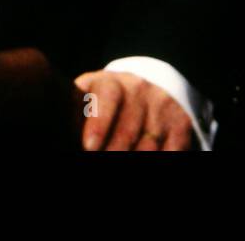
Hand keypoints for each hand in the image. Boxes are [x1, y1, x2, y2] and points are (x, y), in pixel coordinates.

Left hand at [74, 69, 196, 150]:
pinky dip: (159, 158)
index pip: (108, 98)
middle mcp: (139, 90)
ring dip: (134, 158)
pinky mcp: (180, 124)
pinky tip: (141, 159)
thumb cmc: (101, 102)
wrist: (141, 89)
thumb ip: (75, 113)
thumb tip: (64, 134)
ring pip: (149, 146)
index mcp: (111, 82)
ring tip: (118, 163)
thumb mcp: (86, 97)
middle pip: (127, 131)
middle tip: (100, 160)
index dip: (99, 123)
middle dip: (112, 152)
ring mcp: (162, 107)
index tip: (89, 146)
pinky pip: (171, 151)